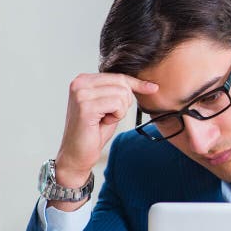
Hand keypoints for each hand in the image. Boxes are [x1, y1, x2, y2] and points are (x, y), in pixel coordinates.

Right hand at [54, 73, 157, 187]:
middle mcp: (79, 83)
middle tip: (110, 115)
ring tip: (104, 119)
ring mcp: (81, 94)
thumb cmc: (94, 130)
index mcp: (83, 79)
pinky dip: (116, 116)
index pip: (119, 76)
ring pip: (122, 94)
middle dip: (125, 102)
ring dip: (119, 111)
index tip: (153, 88)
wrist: (77, 153)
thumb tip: (148, 85)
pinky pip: (117, 105)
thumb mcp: (110, 105)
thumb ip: (120, 91)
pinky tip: (102, 122)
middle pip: (122, 83)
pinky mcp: (85, 106)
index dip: (137, 84)